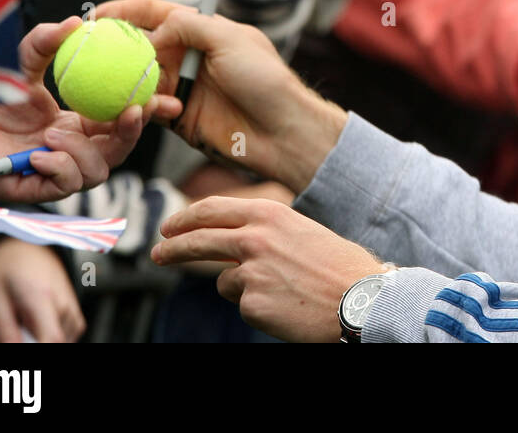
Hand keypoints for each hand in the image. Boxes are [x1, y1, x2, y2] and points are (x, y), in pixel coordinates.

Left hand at [0, 16, 181, 201]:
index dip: (150, 113)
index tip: (169, 99)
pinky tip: (40, 153)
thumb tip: (75, 22)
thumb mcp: (18, 67)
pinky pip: (65, 187)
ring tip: (54, 132)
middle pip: (120, 150)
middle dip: (132, 133)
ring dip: (83, 151)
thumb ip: (43, 44)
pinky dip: (60, 168)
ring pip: (97, 171)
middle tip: (132, 111)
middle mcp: (75, 151)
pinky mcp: (37, 193)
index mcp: (81, 126)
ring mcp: (57, 173)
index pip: (125, 122)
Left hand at [0, 238, 84, 342]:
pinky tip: (39, 325)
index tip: (24, 347)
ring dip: (47, 339)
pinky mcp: (74, 302)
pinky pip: (73, 330)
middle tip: (18, 333)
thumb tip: (11, 351)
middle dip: (37, 343)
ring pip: (67, 338)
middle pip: (59, 341)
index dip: (41, 351)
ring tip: (26, 323)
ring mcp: (71, 300)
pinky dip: (58, 334)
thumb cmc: (6, 265)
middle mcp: (62, 299)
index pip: (52, 338)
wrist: (25, 241)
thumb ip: (4, 328)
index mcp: (40, 296)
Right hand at [94, 0, 345, 192]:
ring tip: (111, 84)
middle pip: (138, 44)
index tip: (93, 16)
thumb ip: (189, 25)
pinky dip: (140, 107)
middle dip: (111, 47)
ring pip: (137, 77)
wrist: (281, 132)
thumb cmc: (265, 80)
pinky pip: (146, 108)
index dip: (123, 11)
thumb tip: (152, 32)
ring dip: (123, 80)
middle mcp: (187, 54)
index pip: (153, 11)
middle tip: (84, 53)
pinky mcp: (177, 116)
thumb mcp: (231, 39)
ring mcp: (181, 85)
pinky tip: (146, 109)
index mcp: (202, 29)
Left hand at [152, 196, 383, 341]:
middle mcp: (254, 238)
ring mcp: (250, 271)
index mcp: (269, 214)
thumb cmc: (338, 266)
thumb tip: (236, 241)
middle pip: (197, 241)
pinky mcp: (251, 303)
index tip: (170, 226)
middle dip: (171, 248)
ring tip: (280, 291)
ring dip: (242, 288)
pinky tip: (285, 306)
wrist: (359, 298)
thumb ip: (267, 232)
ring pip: (224, 281)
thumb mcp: (301, 231)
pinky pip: (243, 305)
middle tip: (157, 252)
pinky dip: (259, 307)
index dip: (187, 218)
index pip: (214, 210)